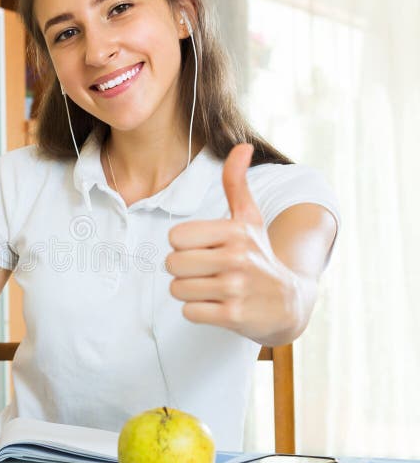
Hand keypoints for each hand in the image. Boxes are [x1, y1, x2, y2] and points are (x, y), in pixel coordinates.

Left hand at [166, 143, 299, 344]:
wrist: (289, 302)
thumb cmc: (259, 255)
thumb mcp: (249, 219)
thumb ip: (236, 184)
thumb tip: (243, 146)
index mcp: (234, 231)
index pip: (175, 237)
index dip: (183, 245)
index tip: (204, 249)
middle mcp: (236, 258)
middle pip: (172, 263)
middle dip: (183, 270)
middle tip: (206, 272)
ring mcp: (236, 288)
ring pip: (177, 289)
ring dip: (189, 292)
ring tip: (212, 288)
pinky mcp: (233, 316)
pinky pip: (188, 312)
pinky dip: (197, 311)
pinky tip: (217, 306)